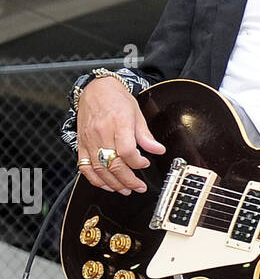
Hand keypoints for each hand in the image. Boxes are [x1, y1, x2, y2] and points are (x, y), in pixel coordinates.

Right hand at [76, 78, 164, 193]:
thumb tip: (158, 150)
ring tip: (125, 189)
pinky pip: (85, 167)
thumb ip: (146, 135)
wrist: (96, 88)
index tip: (145, 164)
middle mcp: (102, 133)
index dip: (138, 163)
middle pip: (113, 164)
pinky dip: (95, 180)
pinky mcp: (81, 144)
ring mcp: (89, 140)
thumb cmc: (116, 99)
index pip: (127, 151)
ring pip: (99, 169)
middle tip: (139, 187)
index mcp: (118, 123)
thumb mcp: (137, 114)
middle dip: (128, 180)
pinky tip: (106, 185)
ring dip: (113, 184)